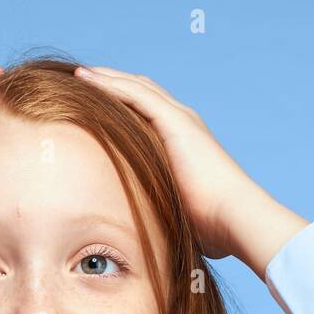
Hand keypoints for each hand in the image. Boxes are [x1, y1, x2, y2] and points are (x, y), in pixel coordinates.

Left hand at [73, 65, 305, 265]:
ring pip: (135, 87)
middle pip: (141, 92)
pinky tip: (86, 79)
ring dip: (105, 78)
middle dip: (112, 84)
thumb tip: (147, 239)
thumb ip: (162, 214)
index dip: (122, 105)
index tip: (93, 106)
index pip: (148, 113)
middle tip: (81, 81)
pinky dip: (109, 83)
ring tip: (78, 75)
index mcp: (184, 143)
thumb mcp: (177, 214)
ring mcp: (181, 119)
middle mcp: (184, 124)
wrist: (234, 219)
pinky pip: (134, 94)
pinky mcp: (176, 121)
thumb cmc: (212, 228)